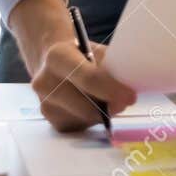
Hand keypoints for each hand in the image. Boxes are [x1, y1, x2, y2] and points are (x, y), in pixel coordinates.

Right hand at [8, 0, 138, 131]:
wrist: (49, 61)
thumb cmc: (79, 54)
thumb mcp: (94, 49)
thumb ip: (110, 65)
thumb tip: (128, 85)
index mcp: (57, 57)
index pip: (88, 78)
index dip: (112, 89)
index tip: (131, 96)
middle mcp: (45, 82)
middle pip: (87, 106)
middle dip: (111, 106)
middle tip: (125, 101)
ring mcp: (45, 104)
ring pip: (86, 118)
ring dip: (102, 113)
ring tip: (105, 98)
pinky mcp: (50, 121)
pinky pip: (80, 126)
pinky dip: (92, 119)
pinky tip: (90, 104)